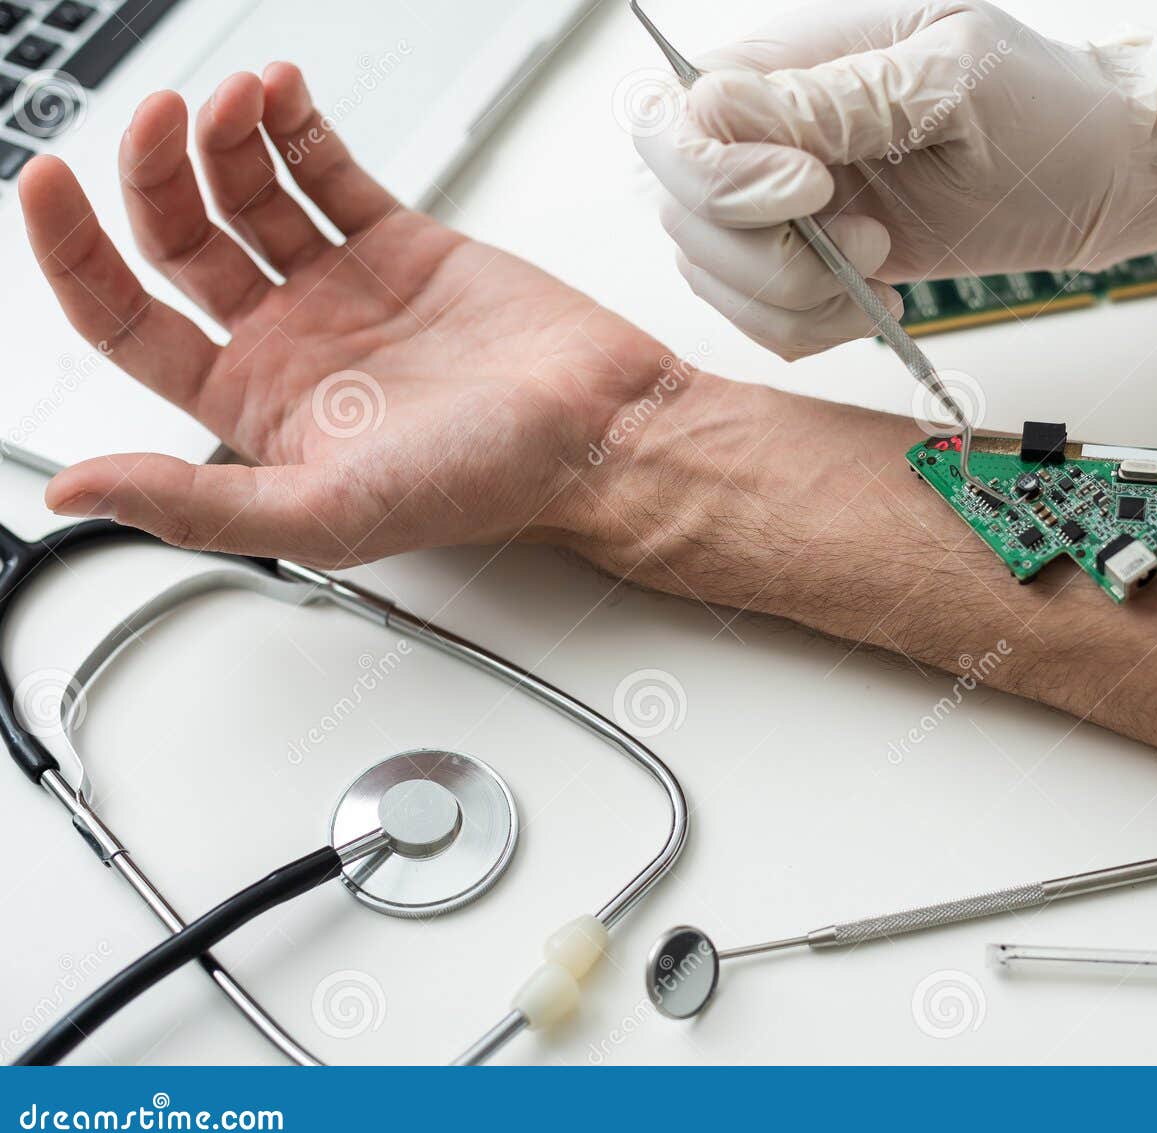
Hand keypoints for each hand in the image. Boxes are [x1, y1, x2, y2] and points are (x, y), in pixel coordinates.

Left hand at [23, 65, 669, 565]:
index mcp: (255, 408)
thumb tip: (74, 489)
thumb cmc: (486, 484)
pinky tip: (282, 95)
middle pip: (179, 241)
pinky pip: (329, 171)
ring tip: (236, 101)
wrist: (602, 429)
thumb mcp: (326, 514)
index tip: (46, 183)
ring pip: (249, 193)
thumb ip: (199, 505)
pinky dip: (297, 126)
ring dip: (224, 138)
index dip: (74, 253)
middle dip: (152, 172)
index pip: (127, 320)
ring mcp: (344, 288)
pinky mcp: (403, 245)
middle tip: (157, 119)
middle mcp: (289, 343)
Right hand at [634, 0, 1156, 358]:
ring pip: (707, 271)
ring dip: (791, 302)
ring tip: (881, 272)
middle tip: (870, 244)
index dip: (723, 174)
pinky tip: (872, 297)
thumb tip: (723, 112)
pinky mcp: (808, 260)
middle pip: (680, 207)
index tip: (815, 191)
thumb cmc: (1049, 113)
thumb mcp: (954, 83)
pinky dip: (806, 329)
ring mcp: (783, 202)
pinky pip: (754, 315)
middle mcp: (773, 131)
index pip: (682, 117)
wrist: (1103, 177)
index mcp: (796, 59)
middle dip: (765, 254)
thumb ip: (836, 99)